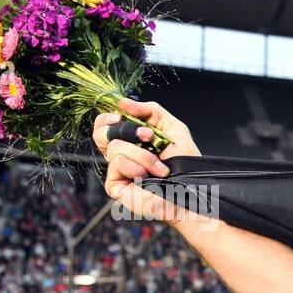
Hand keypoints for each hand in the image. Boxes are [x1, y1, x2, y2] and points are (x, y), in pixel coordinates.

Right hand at [92, 97, 200, 221]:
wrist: (193, 189)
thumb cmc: (186, 163)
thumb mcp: (172, 127)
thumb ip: (150, 110)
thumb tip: (122, 102)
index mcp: (129, 142)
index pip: (103, 124)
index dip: (107, 117)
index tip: (120, 115)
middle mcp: (120, 156)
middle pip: (100, 133)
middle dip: (127, 130)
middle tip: (148, 136)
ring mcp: (116, 172)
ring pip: (114, 148)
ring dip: (144, 155)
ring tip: (162, 168)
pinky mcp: (115, 186)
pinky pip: (117, 164)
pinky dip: (137, 168)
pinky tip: (149, 178)